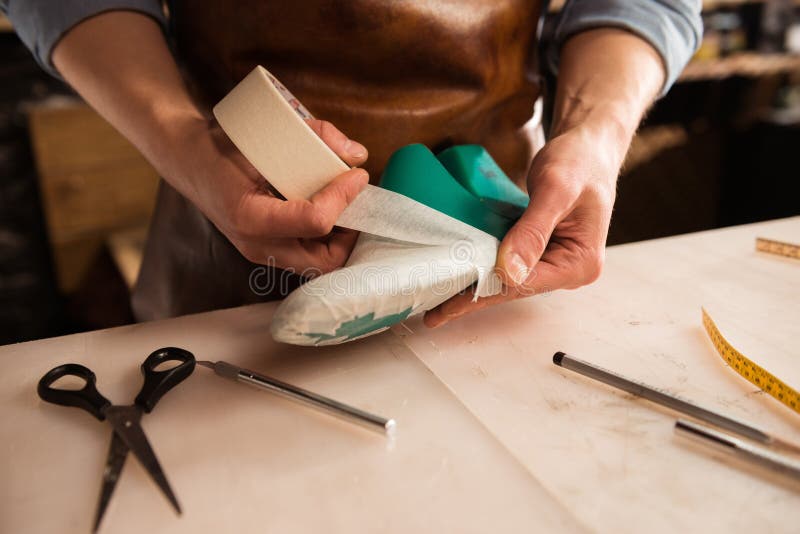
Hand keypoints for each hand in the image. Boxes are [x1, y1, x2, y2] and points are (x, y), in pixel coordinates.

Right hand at [166, 116, 368, 273]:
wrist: (190, 161)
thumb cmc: (223, 146)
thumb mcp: (265, 132)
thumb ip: (314, 136)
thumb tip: (357, 154)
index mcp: (250, 216)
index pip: (315, 221)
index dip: (344, 197)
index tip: (357, 174)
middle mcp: (256, 244)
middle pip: (325, 260)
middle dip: (349, 233)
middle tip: (355, 200)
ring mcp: (262, 252)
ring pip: (320, 264)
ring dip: (340, 239)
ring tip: (344, 204)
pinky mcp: (268, 251)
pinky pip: (309, 256)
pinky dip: (327, 238)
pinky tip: (329, 210)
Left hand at [423, 28, 662, 327]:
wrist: (587, 145)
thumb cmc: (578, 161)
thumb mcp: (555, 190)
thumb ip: (532, 230)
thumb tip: (509, 271)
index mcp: (580, 264)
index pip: (524, 284)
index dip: (483, 291)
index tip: (449, 303)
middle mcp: (567, 270)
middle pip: (512, 288)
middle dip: (473, 298)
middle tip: (433, 315)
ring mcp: (553, 262)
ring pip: (506, 279)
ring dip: (473, 286)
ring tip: (435, 301)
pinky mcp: (539, 252)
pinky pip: (506, 263)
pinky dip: (480, 266)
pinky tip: (454, 274)